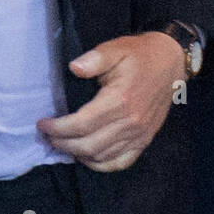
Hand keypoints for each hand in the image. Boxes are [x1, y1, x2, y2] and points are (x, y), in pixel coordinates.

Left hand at [38, 31, 184, 170]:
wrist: (171, 63)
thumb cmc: (140, 55)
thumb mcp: (116, 49)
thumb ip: (94, 59)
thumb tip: (74, 68)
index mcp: (120, 99)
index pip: (82, 124)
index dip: (58, 128)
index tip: (43, 124)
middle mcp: (130, 121)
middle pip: (88, 145)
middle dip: (62, 144)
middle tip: (48, 136)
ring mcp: (139, 134)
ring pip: (102, 156)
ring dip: (77, 154)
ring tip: (62, 144)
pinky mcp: (144, 140)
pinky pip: (120, 162)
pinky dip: (100, 165)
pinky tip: (86, 156)